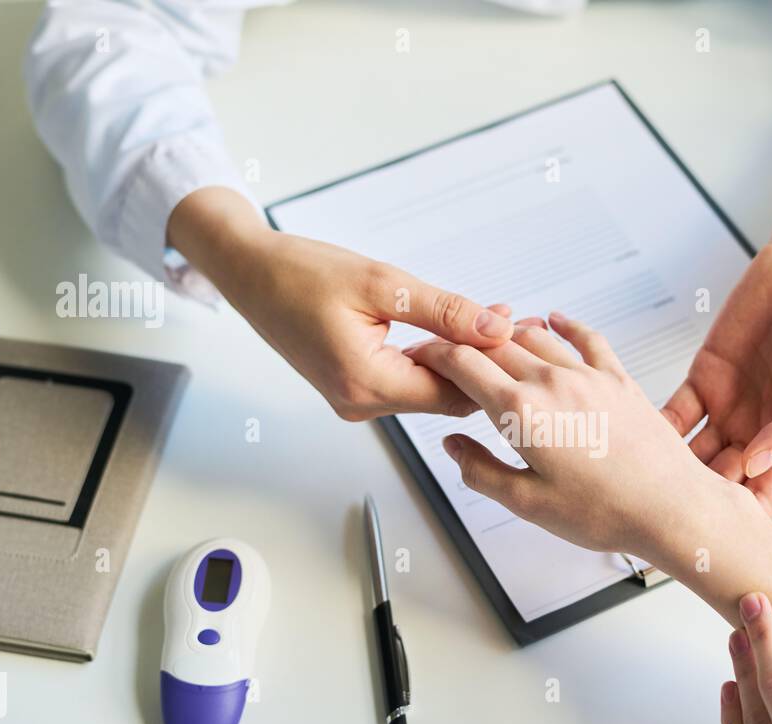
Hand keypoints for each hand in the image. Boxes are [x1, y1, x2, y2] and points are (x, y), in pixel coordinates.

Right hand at [167, 186, 513, 419]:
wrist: (248, 272)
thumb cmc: (299, 272)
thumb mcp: (382, 283)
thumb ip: (444, 312)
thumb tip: (495, 329)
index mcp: (365, 384)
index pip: (453, 394)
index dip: (492, 365)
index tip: (523, 330)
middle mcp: (359, 403)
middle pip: (444, 396)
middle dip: (484, 362)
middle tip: (520, 322)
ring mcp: (354, 399)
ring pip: (428, 388)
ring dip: (461, 357)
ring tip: (497, 320)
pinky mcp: (353, 387)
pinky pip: (407, 380)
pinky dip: (434, 357)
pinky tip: (456, 330)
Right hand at [406, 312, 742, 556]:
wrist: (670, 506)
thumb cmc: (606, 511)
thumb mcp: (527, 503)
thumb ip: (481, 471)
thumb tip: (454, 448)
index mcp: (522, 413)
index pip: (464, 365)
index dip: (435, 355)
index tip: (423, 356)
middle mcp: (553, 384)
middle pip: (495, 345)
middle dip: (465, 344)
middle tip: (449, 351)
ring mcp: (588, 377)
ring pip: (536, 337)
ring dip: (507, 334)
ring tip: (489, 339)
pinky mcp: (618, 379)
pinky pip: (585, 338)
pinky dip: (564, 324)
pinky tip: (556, 319)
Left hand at [663, 187, 771, 513]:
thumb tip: (759, 462)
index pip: (765, 493)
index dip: (740, 518)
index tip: (712, 535)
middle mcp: (762, 430)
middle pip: (722, 482)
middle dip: (695, 501)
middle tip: (662, 514)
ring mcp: (731, 406)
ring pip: (693, 454)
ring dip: (669, 470)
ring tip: (641, 484)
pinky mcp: (705, 378)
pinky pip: (675, 413)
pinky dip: (653, 426)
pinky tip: (633, 440)